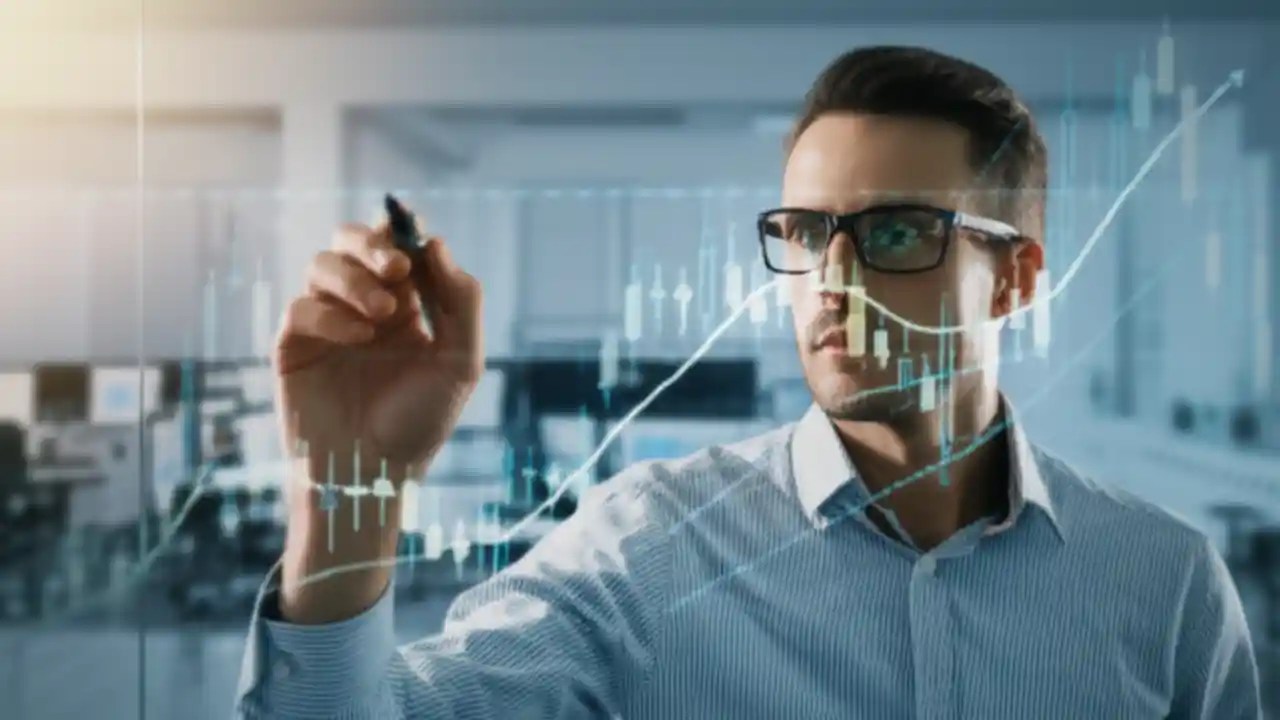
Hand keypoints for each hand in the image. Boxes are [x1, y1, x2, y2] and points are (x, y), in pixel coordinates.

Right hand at [272, 210, 482, 622]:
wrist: (374, 475)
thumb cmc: (420, 424)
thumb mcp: (461, 363)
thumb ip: (462, 302)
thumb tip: (436, 242)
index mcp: (408, 306)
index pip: (400, 247)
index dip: (403, 230)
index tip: (414, 233)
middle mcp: (364, 306)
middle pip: (352, 241)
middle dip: (373, 243)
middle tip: (396, 266)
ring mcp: (326, 323)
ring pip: (323, 264)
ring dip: (355, 278)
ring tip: (382, 313)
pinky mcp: (294, 345)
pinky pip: (301, 307)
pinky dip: (330, 313)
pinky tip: (358, 337)